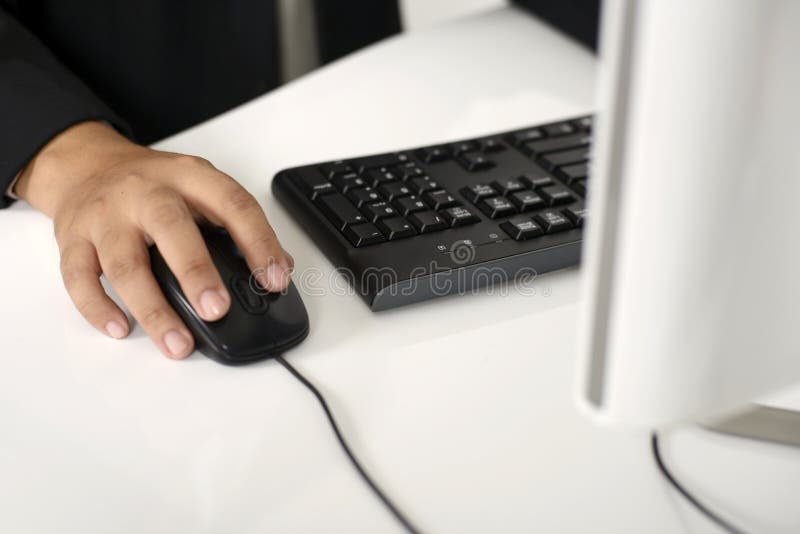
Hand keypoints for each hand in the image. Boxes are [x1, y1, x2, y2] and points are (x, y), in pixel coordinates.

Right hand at [15, 121, 292, 358]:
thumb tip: (279, 268)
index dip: (258, 242)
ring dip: (153, 309)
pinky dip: (99, 308)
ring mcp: (105, 215)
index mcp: (189, 176)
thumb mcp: (201, 188)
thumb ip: (236, 224)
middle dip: (196, 273)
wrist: (87, 165)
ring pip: (125, 264)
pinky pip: (79, 278)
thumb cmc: (153, 185)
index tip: (274, 280)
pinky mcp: (72, 239)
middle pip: (170, 228)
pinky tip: (121, 328)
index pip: (232, 204)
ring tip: (177, 342)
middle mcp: (145, 192)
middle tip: (218, 310)